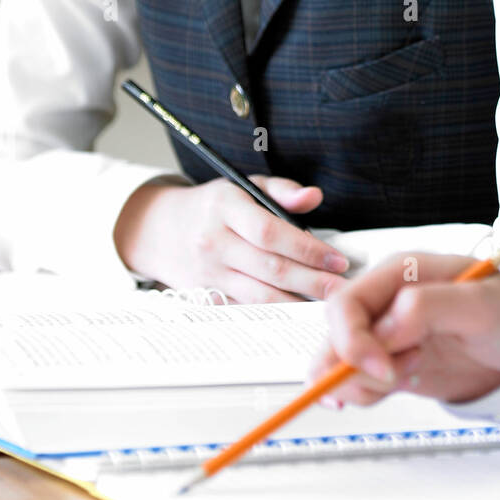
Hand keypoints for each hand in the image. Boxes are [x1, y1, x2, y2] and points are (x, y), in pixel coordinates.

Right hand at [112, 173, 352, 302]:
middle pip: (269, 268)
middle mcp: (214, 243)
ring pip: (258, 295)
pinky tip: (297, 314)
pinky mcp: (206, 296)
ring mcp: (208, 273)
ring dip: (297, 303)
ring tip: (327, 306)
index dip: (307, 248)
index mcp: (225, 209)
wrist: (157, 231)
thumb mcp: (243, 186)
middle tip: (342, 290)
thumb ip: (282, 190)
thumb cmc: (212, 206)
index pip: (270, 232)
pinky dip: (273, 313)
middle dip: (311, 282)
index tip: (337, 260)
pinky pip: (245, 307)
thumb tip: (314, 197)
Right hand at [306, 251, 499, 405]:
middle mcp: (386, 301)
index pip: (347, 303)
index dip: (351, 339)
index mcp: (401, 272)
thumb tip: (385, 326)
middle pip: (335, 335)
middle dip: (351, 367)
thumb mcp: (481, 305)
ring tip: (413, 375)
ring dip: (362, 383)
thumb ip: (431, 306)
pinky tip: (402, 386)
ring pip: (339, 365)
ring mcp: (387, 334)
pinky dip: (366, 395)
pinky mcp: (392, 364)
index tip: (380, 369)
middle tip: (395, 381)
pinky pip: (357, 383)